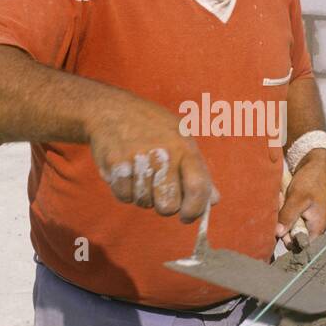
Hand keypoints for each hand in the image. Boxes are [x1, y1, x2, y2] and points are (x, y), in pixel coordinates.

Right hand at [88, 96, 216, 222]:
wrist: (111, 109)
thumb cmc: (152, 128)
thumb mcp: (181, 139)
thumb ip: (198, 170)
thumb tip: (214, 200)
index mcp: (185, 147)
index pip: (198, 188)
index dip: (195, 209)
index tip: (188, 216)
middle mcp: (164, 153)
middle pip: (168, 206)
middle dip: (164, 206)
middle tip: (159, 190)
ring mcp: (139, 158)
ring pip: (144, 203)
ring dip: (142, 194)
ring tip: (140, 172)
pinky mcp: (116, 164)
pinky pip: (123, 196)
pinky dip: (124, 190)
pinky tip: (125, 170)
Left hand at [276, 148, 325, 251]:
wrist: (318, 162)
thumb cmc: (313, 179)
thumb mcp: (298, 197)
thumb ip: (289, 216)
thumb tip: (278, 233)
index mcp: (318, 227)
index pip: (301, 245)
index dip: (288, 241)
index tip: (278, 231)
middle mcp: (314, 226)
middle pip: (293, 236)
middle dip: (283, 224)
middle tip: (279, 208)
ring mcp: (309, 219)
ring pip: (290, 225)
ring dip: (283, 214)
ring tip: (282, 199)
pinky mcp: (304, 211)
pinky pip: (291, 215)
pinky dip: (285, 208)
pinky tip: (283, 197)